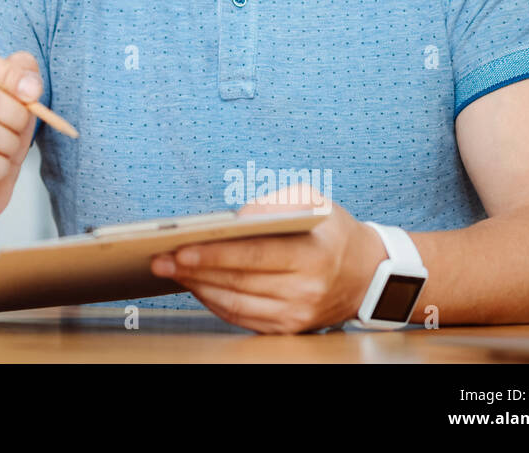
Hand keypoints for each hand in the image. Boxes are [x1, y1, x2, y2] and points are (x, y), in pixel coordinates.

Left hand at [149, 186, 387, 333]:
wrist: (368, 274)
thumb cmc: (331, 230)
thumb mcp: (313, 201)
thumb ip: (274, 203)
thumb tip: (235, 220)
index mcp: (314, 255)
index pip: (255, 256)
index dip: (214, 254)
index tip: (181, 248)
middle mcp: (306, 290)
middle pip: (238, 282)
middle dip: (194, 270)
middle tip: (160, 259)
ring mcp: (297, 315)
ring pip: (235, 304)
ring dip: (198, 287)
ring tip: (170, 270)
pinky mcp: (288, 329)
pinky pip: (242, 318)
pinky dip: (213, 302)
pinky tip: (195, 285)